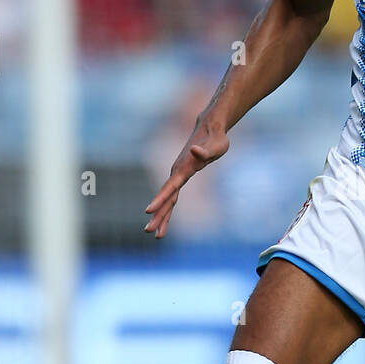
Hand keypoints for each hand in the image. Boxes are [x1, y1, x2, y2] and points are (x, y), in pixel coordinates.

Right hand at [143, 124, 229, 239]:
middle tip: (149, 232)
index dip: (160, 200)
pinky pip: (173, 197)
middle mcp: (177, 172)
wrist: (210, 129)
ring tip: (155, 234)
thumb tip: (195, 150)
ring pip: (168, 200)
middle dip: (158, 216)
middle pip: (166, 198)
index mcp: (184, 168)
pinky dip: (168, 209)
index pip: (170, 187)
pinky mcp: (181, 177)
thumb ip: (205, 151)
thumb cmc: (216, 139)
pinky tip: (164, 220)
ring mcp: (178, 175)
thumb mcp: (216, 146)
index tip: (148, 211)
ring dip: (161, 217)